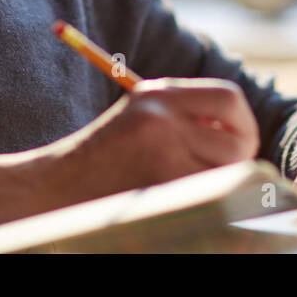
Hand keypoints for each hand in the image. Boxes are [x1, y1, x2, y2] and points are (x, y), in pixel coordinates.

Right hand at [50, 77, 260, 203]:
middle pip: (238, 142)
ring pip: (225, 175)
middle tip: (220, 175)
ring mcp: (161, 152)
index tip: (236, 141)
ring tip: (184, 187)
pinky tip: (173, 202)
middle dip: (237, 162)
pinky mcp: (159, 186)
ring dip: (216, 185)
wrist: (53, 188)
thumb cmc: (102, 158)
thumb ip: (186, 117)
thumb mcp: (140, 117)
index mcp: (158, 94)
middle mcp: (162, 116)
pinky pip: (206, 197)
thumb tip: (243, 136)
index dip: (240, 123)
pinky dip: (201, 203)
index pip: (229, 98)